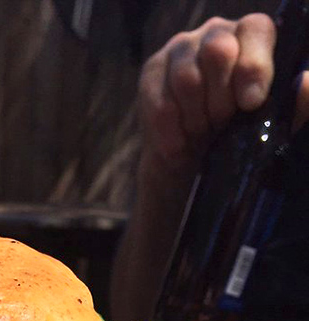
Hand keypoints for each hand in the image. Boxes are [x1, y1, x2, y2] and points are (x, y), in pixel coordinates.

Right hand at [138, 14, 308, 176]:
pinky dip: (172, 132)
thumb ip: (296, 109)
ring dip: (196, 118)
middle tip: (221, 123)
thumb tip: (306, 83)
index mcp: (253, 38)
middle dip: (220, 99)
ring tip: (201, 134)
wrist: (190, 163)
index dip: (253, 66)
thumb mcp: (273, 129)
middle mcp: (217, 33)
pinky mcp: (153, 72)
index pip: (256, 30)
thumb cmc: (237, 139)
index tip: (250, 104)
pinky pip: (160, 101)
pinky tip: (179, 147)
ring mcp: (181, 49)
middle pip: (217, 49)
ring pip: (187, 78)